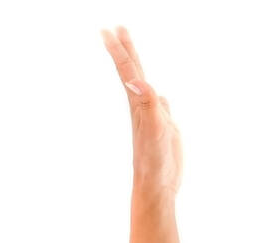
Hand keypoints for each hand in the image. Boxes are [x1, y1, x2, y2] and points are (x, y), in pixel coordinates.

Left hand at [100, 27, 181, 199]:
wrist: (157, 186)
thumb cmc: (154, 162)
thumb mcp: (154, 130)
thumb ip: (148, 104)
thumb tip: (135, 80)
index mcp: (139, 104)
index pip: (128, 70)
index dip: (119, 49)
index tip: (107, 30)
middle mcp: (142, 107)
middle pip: (133, 71)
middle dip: (125, 49)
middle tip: (115, 29)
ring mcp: (152, 117)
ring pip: (144, 85)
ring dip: (137, 67)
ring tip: (130, 53)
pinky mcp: (162, 127)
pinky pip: (157, 102)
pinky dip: (153, 92)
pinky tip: (155, 93)